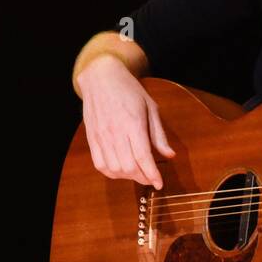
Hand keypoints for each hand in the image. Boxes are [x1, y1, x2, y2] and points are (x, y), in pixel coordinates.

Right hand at [77, 53, 175, 188]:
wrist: (101, 77)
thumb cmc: (129, 90)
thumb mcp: (151, 107)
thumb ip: (159, 134)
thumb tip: (170, 155)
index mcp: (133, 123)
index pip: (142, 156)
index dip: (152, 174)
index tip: (160, 184)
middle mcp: (115, 131)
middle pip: (128, 167)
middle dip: (142, 177)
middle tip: (151, 177)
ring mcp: (101, 135)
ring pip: (113, 168)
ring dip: (127, 177)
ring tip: (138, 173)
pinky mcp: (91, 138)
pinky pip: (99, 164)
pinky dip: (111, 173)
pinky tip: (121, 170)